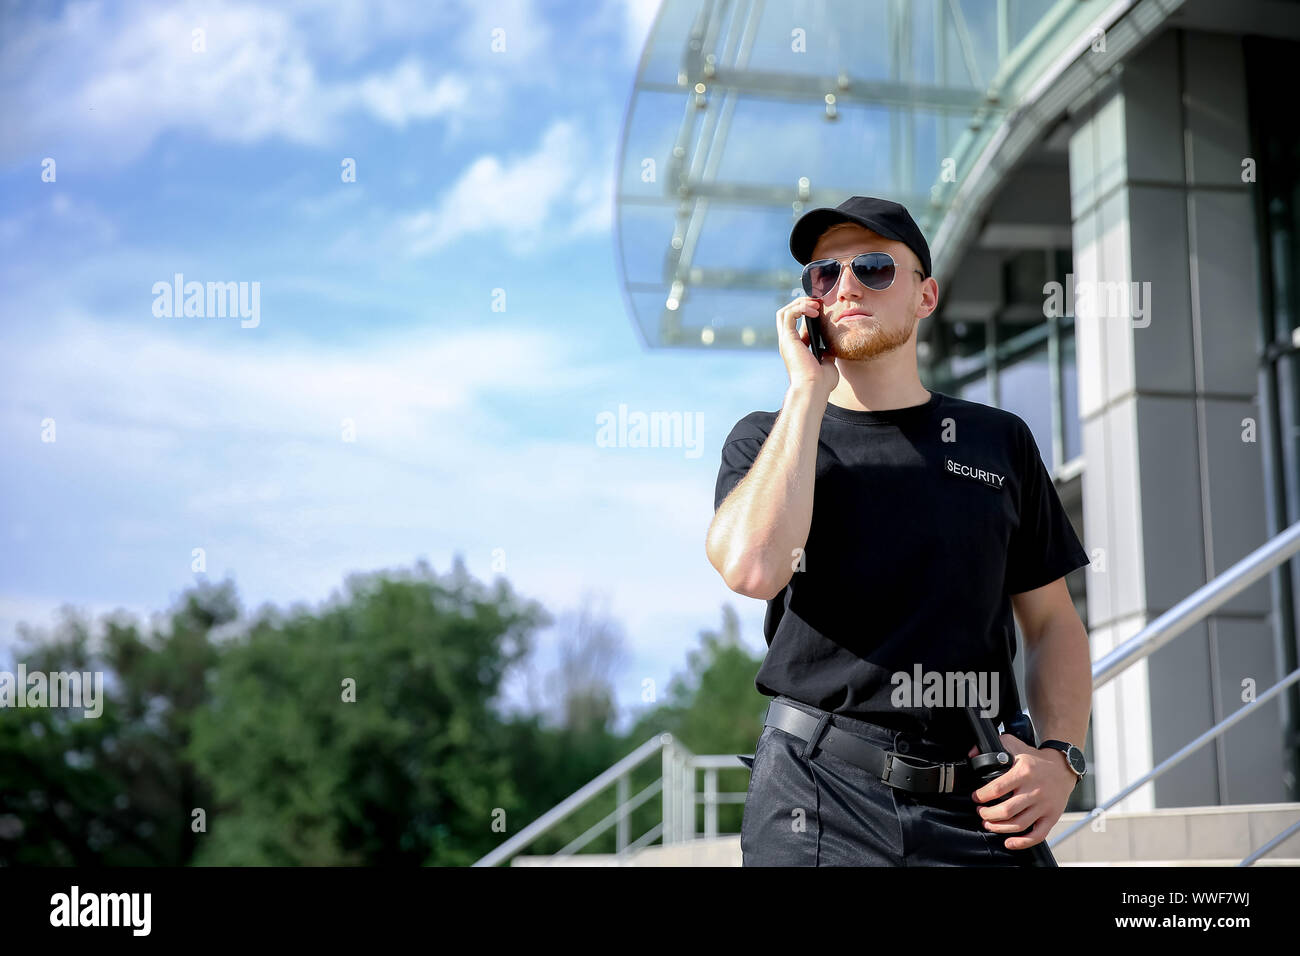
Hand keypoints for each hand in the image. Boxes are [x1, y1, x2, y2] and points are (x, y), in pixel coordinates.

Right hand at [776, 295, 837, 396]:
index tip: (821, 308)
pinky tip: (814, 311)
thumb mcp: (827, 362)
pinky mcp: (787, 339)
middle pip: (786, 314)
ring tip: (815, 305)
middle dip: (801, 303)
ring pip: (784, 311)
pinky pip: (788, 315)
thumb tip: (830, 347)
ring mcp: (786, 340)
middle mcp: (788, 342)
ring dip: (800, 303)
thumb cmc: (821, 382)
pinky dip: (800, 308)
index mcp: (796, 347)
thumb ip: (826, 352)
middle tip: (818, 302)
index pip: (795, 323)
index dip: (806, 312)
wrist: (815, 389)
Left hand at [966, 733, 1075, 850]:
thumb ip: (994, 747)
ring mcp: (1044, 805)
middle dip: (987, 815)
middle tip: (981, 813)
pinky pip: (1037, 835)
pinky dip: (1022, 843)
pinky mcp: (1052, 817)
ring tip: (989, 824)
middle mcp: (1034, 790)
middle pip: (1006, 810)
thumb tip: (973, 754)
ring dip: (999, 828)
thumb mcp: (1015, 746)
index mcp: (1023, 772)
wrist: (1063, 767)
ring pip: (1018, 824)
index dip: (982, 796)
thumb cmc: (1036, 760)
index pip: (997, 789)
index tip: (976, 798)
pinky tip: (1009, 842)